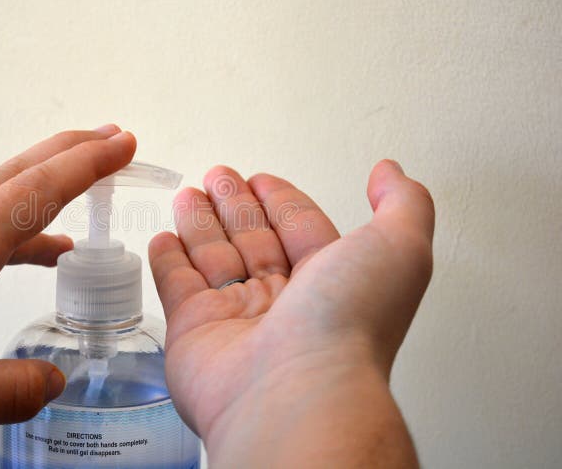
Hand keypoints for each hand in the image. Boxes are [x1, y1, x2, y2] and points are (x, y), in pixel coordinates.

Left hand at [0, 126, 135, 445]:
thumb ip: (4, 390)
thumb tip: (55, 378)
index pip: (40, 192)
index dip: (89, 166)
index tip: (125, 143)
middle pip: (18, 172)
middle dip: (72, 152)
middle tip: (113, 139)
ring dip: (41, 187)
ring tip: (79, 196)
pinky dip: (7, 228)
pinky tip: (19, 256)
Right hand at [149, 160, 433, 466]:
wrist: (296, 394)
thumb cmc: (349, 325)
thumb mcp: (399, 248)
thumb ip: (402, 203)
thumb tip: (390, 172)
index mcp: (330, 281)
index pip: (300, 228)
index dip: (281, 200)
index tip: (260, 178)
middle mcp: (284, 302)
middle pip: (253, 239)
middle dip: (235, 203)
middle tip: (217, 176)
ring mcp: (235, 319)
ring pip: (213, 258)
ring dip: (200, 224)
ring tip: (188, 195)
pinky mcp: (193, 331)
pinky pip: (177, 286)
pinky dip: (168, 261)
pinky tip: (165, 239)